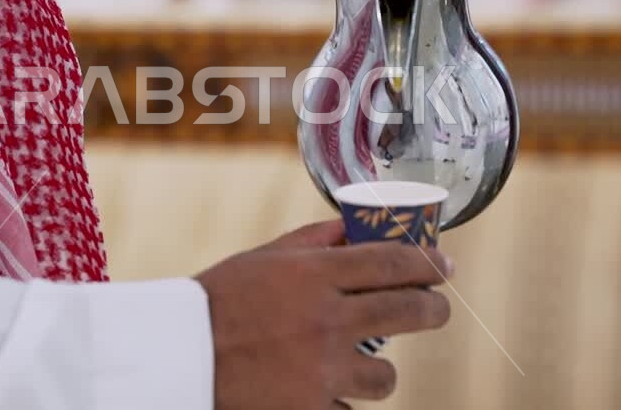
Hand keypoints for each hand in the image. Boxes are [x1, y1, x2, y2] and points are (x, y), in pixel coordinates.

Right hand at [196, 221, 452, 409]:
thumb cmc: (218, 301)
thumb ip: (314, 241)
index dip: (429, 262)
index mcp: (313, 275)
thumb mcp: (264, 258)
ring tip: (366, 364)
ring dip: (380, 370)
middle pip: (410, 311)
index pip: (394, 261)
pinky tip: (321, 392)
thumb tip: (358, 227)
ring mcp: (320, 371)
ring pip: (386, 375)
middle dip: (434, 309)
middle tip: (437, 308)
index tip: (443, 266)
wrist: (176, 356)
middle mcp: (325, 321)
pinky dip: (339, 403)